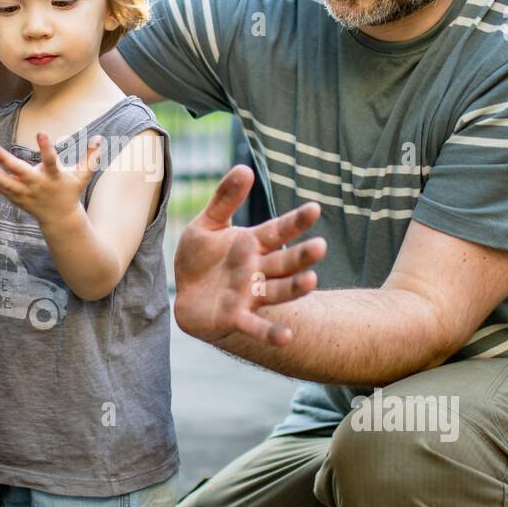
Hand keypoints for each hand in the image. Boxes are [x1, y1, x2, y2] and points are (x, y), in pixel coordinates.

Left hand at [0, 133, 102, 226]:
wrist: (60, 219)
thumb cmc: (71, 193)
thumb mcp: (83, 176)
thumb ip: (91, 157)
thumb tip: (100, 138)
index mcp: (54, 177)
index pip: (51, 160)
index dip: (47, 147)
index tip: (41, 132)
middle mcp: (38, 185)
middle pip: (19, 172)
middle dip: (5, 159)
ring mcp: (26, 194)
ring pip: (5, 182)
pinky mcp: (18, 200)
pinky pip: (2, 189)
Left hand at [173, 164, 325, 346]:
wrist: (186, 294)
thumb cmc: (201, 257)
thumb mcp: (208, 223)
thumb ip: (225, 198)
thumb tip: (245, 168)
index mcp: (253, 244)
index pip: (278, 230)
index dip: (295, 221)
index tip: (314, 208)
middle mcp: (257, 270)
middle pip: (284, 262)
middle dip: (301, 256)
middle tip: (321, 247)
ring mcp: (249, 295)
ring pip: (277, 291)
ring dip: (294, 288)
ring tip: (312, 282)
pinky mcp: (236, 318)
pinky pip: (256, 326)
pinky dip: (271, 333)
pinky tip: (287, 338)